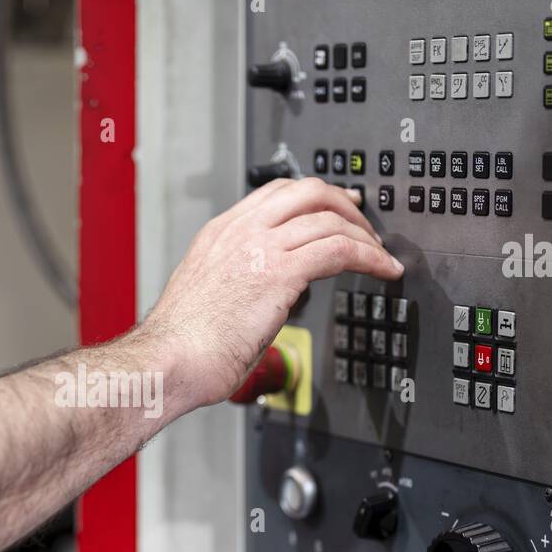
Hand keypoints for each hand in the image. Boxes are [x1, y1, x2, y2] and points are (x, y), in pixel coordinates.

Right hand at [140, 178, 403, 412]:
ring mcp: (259, 247)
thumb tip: (268, 299)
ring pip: (329, 218)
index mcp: (218, 234)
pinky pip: (340, 249)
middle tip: (367, 225)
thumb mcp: (208, 298)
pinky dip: (370, 257)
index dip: (313, 197)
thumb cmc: (180, 346)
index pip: (275, 194)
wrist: (167, 361)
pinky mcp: (279, 272)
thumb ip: (238, 285)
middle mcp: (239, 232)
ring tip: (381, 256)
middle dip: (346, 204)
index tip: (335, 210)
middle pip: (308, 191)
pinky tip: (383, 271)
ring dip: (365, 235)